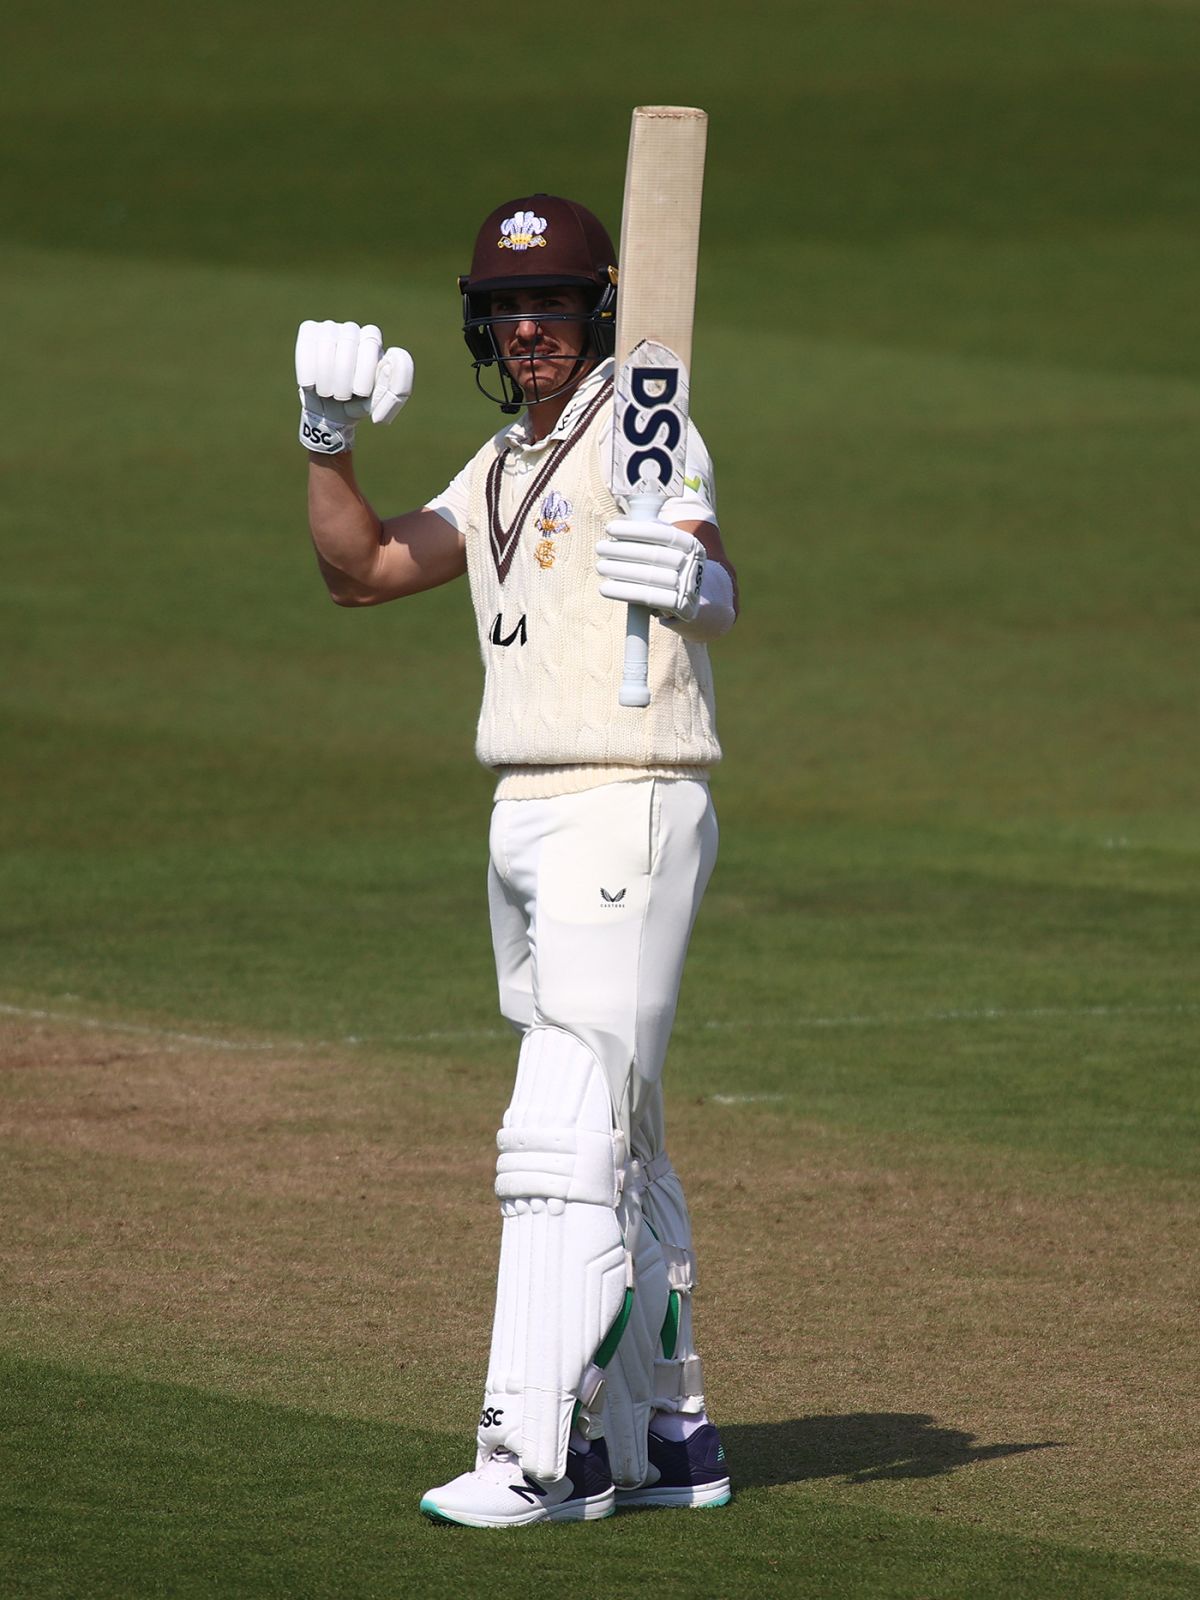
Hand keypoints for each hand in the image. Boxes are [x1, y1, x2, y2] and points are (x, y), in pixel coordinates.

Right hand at [295, 320, 413, 453]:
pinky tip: (310, 384)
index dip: (366, 370)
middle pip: (352, 341)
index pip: (376, 345)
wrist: (327, 410)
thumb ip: (394, 389)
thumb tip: (388, 366)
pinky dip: (308, 367)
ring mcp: (332, 327)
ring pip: (329, 341)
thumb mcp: (377, 403)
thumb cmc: (356, 403)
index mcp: (375, 343)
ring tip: (327, 393)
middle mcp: (355, 330)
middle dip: (345, 375)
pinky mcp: (310, 329)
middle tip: (342, 396)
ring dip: (326, 375)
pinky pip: (308, 342)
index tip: (361, 394)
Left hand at [596, 516, 704, 621]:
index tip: (611, 528)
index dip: (635, 530)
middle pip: (653, 555)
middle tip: (600, 547)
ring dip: (620, 571)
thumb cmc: (674, 571)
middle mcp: (693, 564)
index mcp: (691, 544)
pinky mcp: (682, 609)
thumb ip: (654, 534)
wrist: (700, 603)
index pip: (662, 533)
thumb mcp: (671, 550)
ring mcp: (690, 588)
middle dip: (623, 550)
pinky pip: (648, 598)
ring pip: (649, 577)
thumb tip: (628, 521)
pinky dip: (624, 592)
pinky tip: (605, 588)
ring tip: (600, 567)